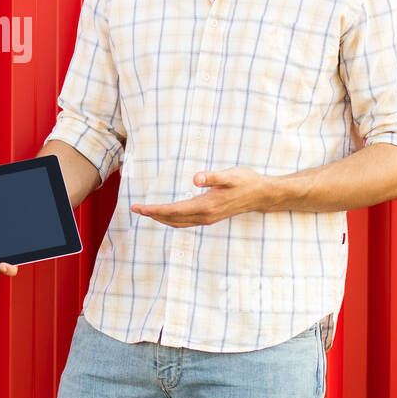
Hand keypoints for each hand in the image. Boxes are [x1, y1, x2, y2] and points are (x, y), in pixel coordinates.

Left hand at [130, 166, 271, 227]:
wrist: (261, 194)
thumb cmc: (245, 181)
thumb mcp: (230, 175)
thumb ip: (212, 176)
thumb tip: (196, 178)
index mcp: (206, 206)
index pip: (173, 210)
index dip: (154, 210)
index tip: (139, 208)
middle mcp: (204, 216)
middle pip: (172, 219)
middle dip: (153, 214)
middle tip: (135, 208)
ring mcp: (207, 218)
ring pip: (178, 222)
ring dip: (161, 218)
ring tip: (146, 212)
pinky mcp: (210, 217)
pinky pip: (185, 222)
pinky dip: (172, 220)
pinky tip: (167, 215)